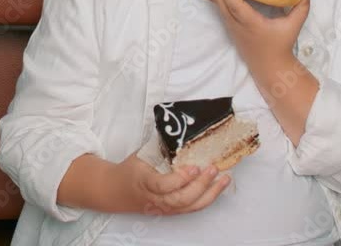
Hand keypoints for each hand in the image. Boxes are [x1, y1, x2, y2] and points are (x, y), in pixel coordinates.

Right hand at [109, 153, 231, 215]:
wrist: (116, 191)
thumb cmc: (130, 170)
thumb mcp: (140, 154)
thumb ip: (160, 145)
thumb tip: (179, 128)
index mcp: (144, 182)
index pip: (162, 186)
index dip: (180, 179)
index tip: (194, 167)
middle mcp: (154, 199)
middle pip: (180, 199)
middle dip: (200, 185)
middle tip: (212, 169)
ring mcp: (164, 208)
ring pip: (189, 207)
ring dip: (209, 194)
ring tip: (224, 179)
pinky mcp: (171, 212)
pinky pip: (191, 209)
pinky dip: (207, 198)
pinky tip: (218, 187)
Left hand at [194, 0, 311, 69]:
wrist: (268, 66)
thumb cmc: (281, 46)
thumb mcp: (293, 27)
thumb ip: (301, 8)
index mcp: (250, 23)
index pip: (235, 5)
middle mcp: (235, 23)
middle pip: (218, 0)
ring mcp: (230, 24)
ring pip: (216, 1)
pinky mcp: (229, 24)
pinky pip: (220, 5)